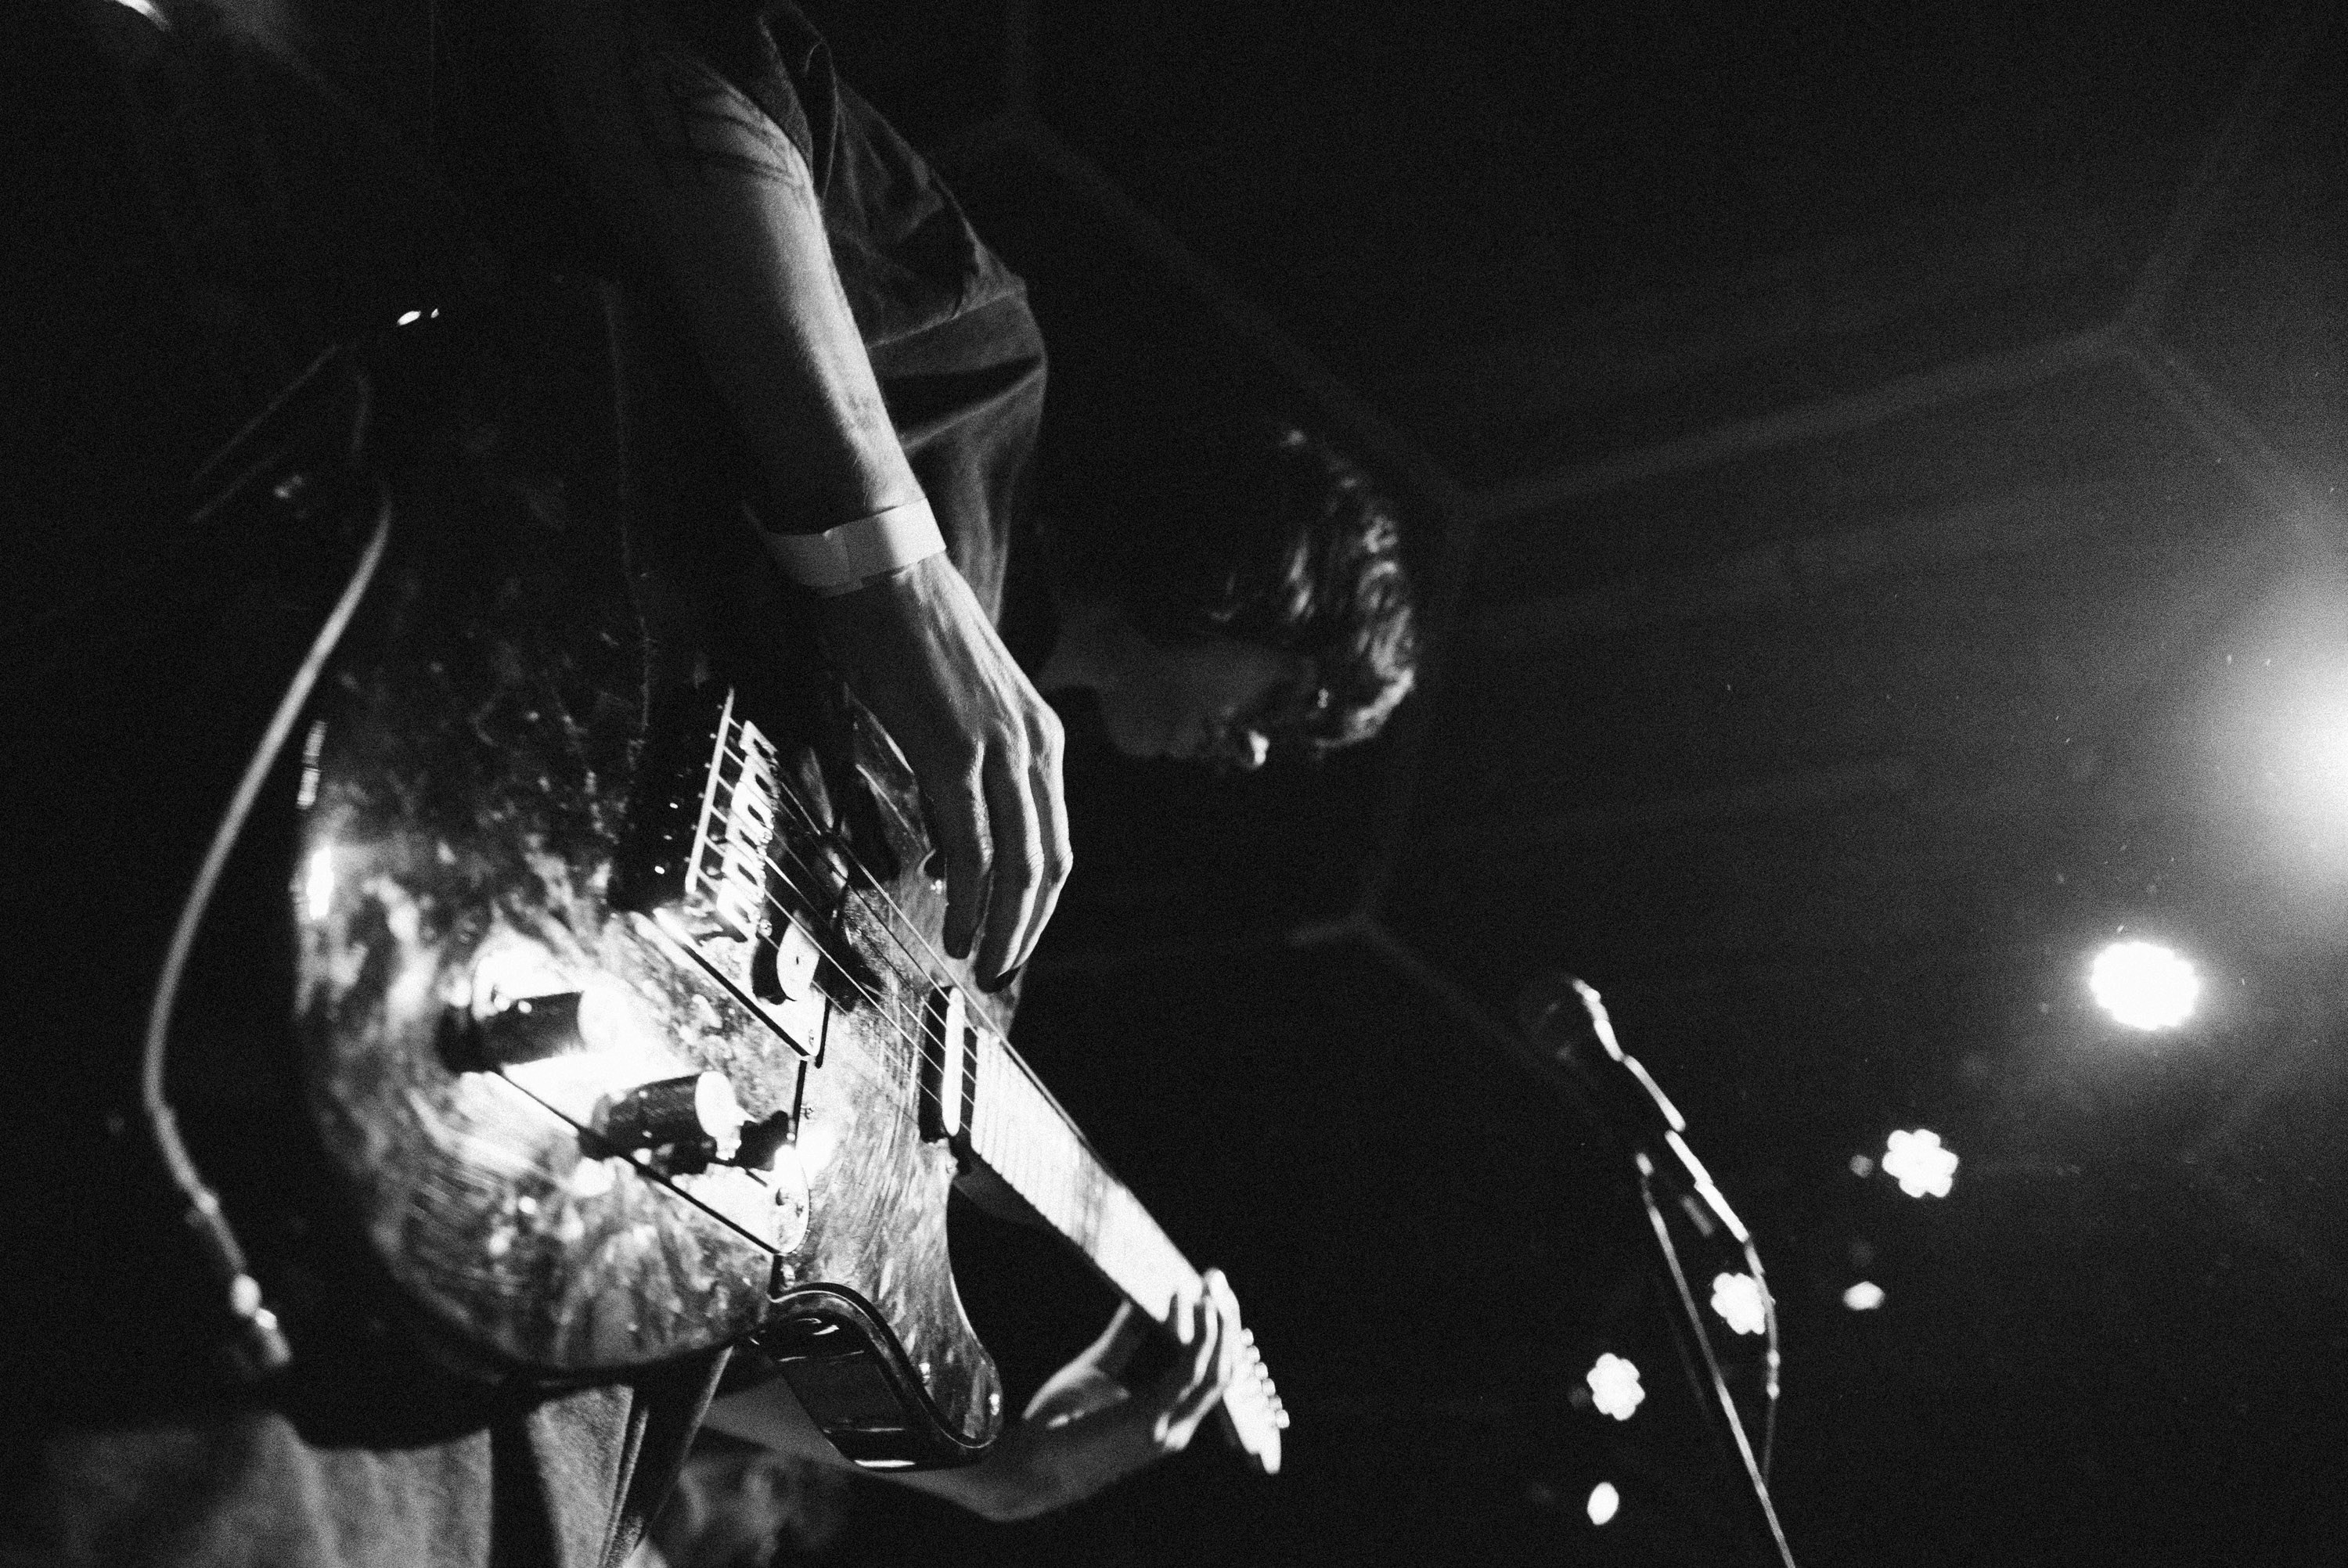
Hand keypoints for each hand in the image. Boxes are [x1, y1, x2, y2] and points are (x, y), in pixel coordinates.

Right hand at [815, 553, 1070, 984]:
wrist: (880, 563)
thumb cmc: (906, 626)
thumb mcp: (956, 704)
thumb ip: (967, 764)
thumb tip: (954, 831)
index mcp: (1040, 734)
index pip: (1054, 838)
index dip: (1038, 899)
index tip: (1014, 935)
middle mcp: (1034, 742)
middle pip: (1047, 862)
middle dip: (1025, 926)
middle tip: (998, 969)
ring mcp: (998, 747)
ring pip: (1017, 863)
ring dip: (998, 923)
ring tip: (974, 961)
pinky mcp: (954, 749)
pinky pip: (971, 842)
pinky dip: (967, 894)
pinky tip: (954, 923)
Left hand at [966, 1270, 1241, 1521]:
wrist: (1029, 1464)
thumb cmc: (1058, 1420)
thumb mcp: (1099, 1368)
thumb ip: (1125, 1337)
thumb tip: (1139, 1296)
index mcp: (1168, 1420)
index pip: (1212, 1377)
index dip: (1220, 1335)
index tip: (1214, 1293)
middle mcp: (1176, 1428)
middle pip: (1224, 1372)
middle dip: (1227, 1325)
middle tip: (1219, 1282)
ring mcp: (1168, 1428)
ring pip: (1217, 1372)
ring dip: (1220, 1325)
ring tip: (1212, 1287)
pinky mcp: (1151, 1421)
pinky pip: (1189, 1371)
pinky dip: (1196, 1335)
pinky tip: (1187, 1302)